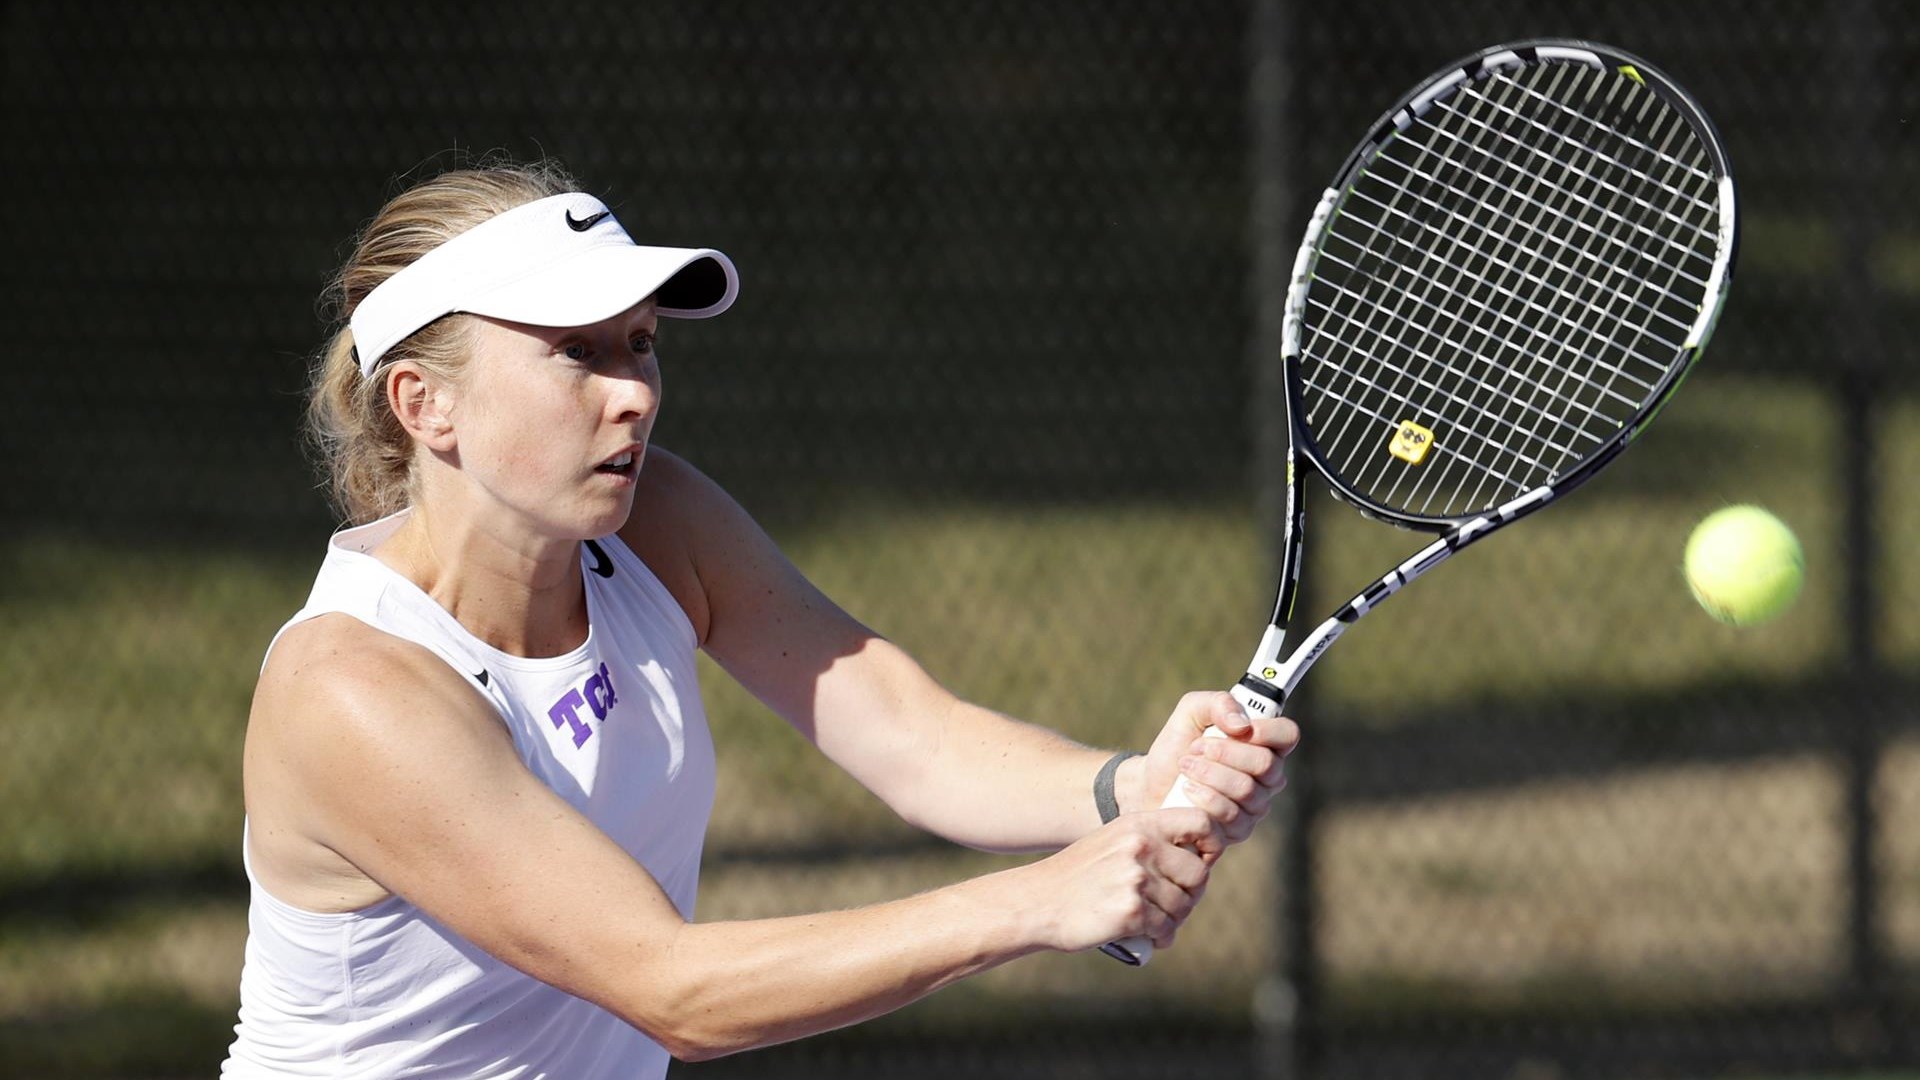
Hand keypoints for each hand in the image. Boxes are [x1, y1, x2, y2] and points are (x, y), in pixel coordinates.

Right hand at [1019, 808, 1221, 952]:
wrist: (1038, 902)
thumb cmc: (1080, 874)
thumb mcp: (1114, 840)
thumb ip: (1152, 842)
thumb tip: (1203, 858)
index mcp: (1139, 824)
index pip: (1201, 822)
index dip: (1211, 844)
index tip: (1202, 862)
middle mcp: (1140, 846)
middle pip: (1198, 872)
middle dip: (1191, 893)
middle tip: (1175, 904)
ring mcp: (1135, 879)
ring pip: (1183, 905)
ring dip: (1174, 919)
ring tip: (1157, 921)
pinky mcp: (1130, 912)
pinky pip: (1167, 928)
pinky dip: (1162, 937)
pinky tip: (1151, 936)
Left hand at [1133, 691, 1299, 848]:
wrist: (1151, 782)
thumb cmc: (1178, 744)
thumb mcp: (1192, 712)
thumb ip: (1218, 703)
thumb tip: (1242, 725)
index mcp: (1265, 743)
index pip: (1288, 735)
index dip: (1267, 731)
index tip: (1236, 729)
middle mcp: (1268, 776)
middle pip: (1266, 764)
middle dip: (1224, 753)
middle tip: (1195, 747)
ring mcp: (1256, 805)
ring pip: (1246, 790)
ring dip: (1209, 773)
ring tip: (1186, 765)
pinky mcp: (1240, 829)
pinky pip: (1231, 815)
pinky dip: (1204, 798)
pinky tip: (1187, 789)